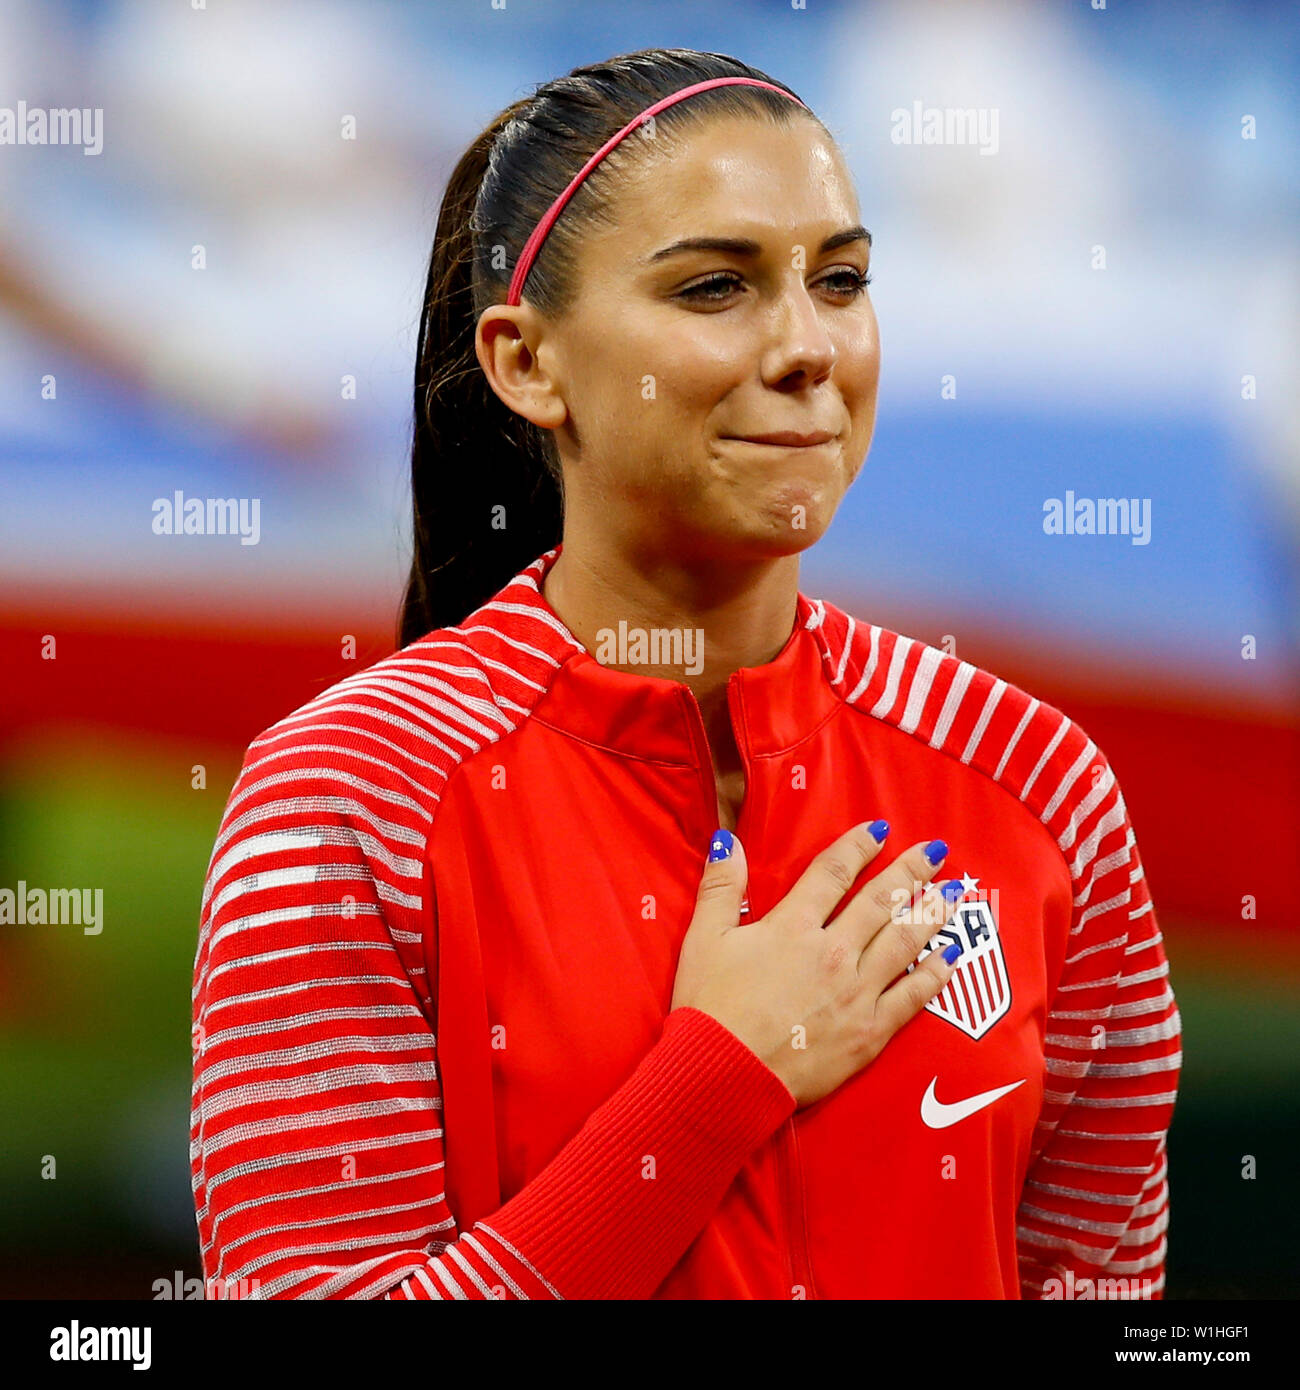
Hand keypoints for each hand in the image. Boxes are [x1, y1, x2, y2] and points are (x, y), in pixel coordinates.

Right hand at [671, 822, 964, 1106]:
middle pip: (880, 902)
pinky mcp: (868, 1032)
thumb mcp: (704, 939)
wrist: (724, 1075)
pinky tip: (950, 957)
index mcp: (793, 927)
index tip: (880, 829)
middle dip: (911, 872)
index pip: (833, 873)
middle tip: (937, 852)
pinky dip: (934, 975)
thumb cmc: (710, 1008)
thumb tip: (730, 840)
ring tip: (954, 893)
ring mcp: (856, 993)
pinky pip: (911, 997)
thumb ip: (721, 887)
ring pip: (904, 943)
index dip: (858, 847)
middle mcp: (833, 952)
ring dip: (931, 914)